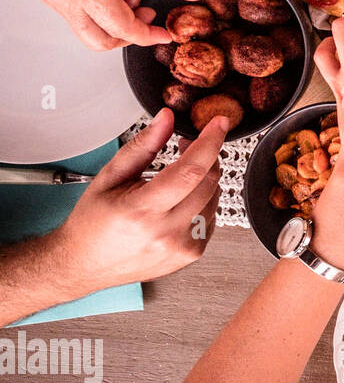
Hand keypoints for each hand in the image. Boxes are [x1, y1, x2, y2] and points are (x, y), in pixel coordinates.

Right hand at [51, 109, 225, 293]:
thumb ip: (142, 145)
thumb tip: (166, 118)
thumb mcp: (110, 177)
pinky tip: (179, 200)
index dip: (210, 142)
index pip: (191, 170)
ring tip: (176, 176)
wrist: (84, 263)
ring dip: (203, 179)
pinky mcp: (192, 254)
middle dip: (205, 155)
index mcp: (142, 211)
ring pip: (214, 198)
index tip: (219, 123)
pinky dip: (202, 201)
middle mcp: (167, 232)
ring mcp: (183, 247)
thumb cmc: (93, 222)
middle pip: (209, 182)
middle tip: (186, 145)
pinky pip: (212, 216)